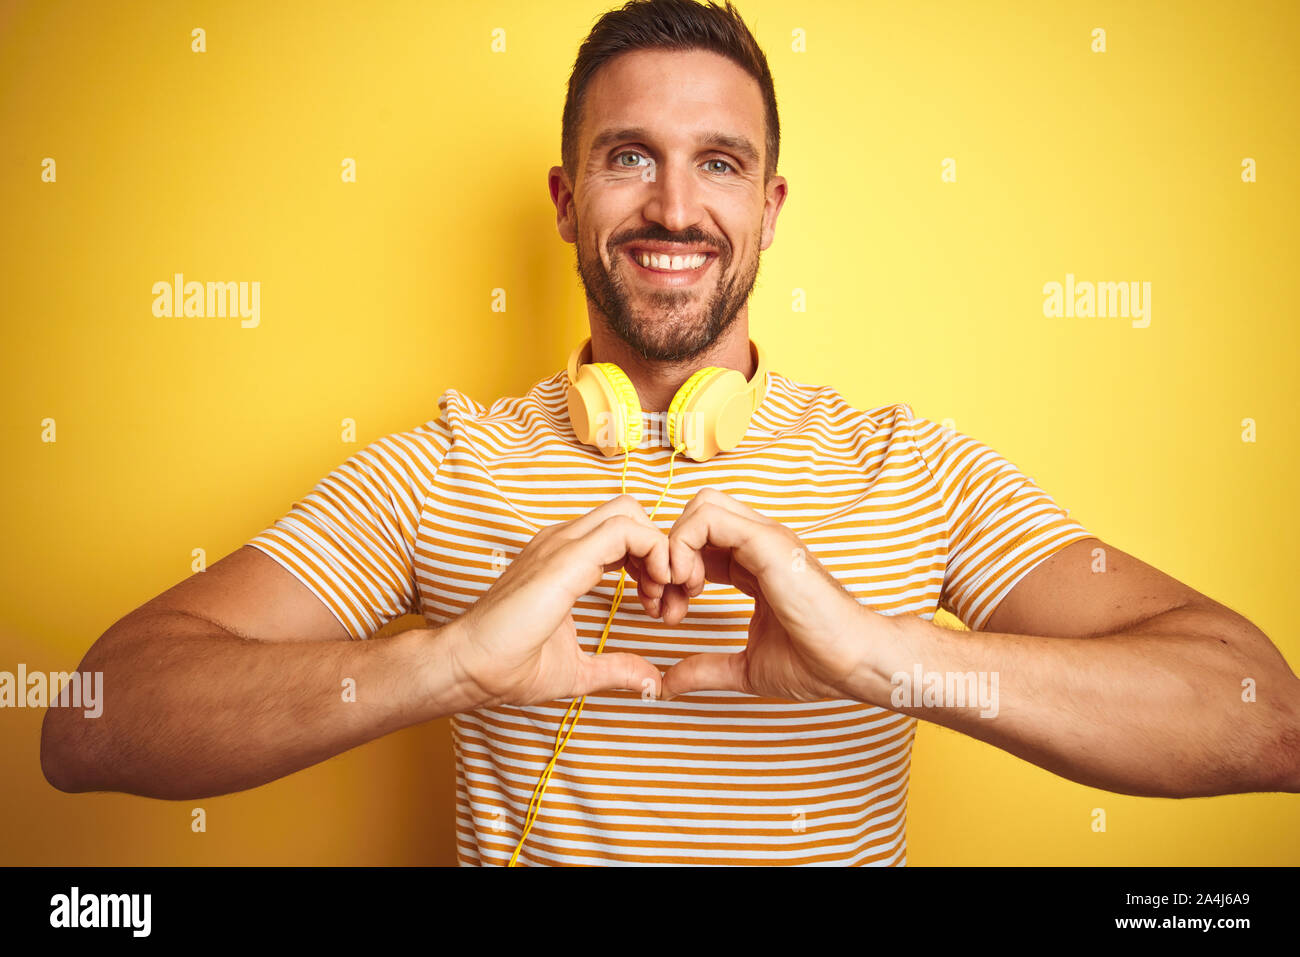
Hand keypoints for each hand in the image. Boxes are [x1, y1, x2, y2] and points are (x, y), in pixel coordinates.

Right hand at [448, 494, 671, 707]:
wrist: (468, 668)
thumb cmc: (507, 667)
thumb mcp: (577, 670)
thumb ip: (616, 668)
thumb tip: (651, 680)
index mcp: (565, 559)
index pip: (623, 534)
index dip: (652, 562)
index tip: (659, 606)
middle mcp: (563, 542)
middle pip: (630, 513)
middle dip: (662, 548)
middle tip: (668, 595)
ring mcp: (562, 544)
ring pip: (631, 512)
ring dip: (661, 550)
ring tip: (661, 597)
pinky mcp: (565, 557)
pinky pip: (626, 531)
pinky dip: (654, 552)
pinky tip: (654, 591)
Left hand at [657, 488, 883, 701]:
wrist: (854, 663)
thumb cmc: (815, 663)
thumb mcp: (745, 667)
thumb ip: (705, 669)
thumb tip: (667, 684)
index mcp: (754, 564)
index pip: (698, 543)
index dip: (672, 572)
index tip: (669, 613)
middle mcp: (758, 543)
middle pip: (696, 514)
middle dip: (668, 551)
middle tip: (666, 598)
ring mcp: (764, 538)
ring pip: (699, 506)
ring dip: (675, 546)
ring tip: (679, 591)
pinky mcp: (767, 543)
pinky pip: (709, 518)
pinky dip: (684, 545)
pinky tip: (690, 585)